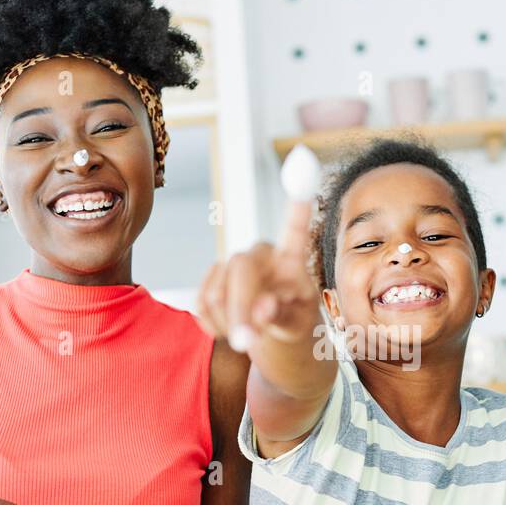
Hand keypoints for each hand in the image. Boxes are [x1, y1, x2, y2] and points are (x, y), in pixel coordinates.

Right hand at [196, 194, 320, 363]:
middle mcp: (260, 253)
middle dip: (241, 307)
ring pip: (217, 290)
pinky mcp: (211, 281)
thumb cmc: (293, 325)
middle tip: (247, 342)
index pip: (294, 228)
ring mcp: (232, 265)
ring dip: (229, 323)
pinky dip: (215, 326)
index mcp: (291, 259)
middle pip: (241, 267)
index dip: (297, 203)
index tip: (303, 161)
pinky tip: (230, 331)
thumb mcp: (298, 325)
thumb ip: (283, 315)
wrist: (273, 338)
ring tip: (248, 339)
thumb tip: (262, 309)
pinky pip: (202, 303)